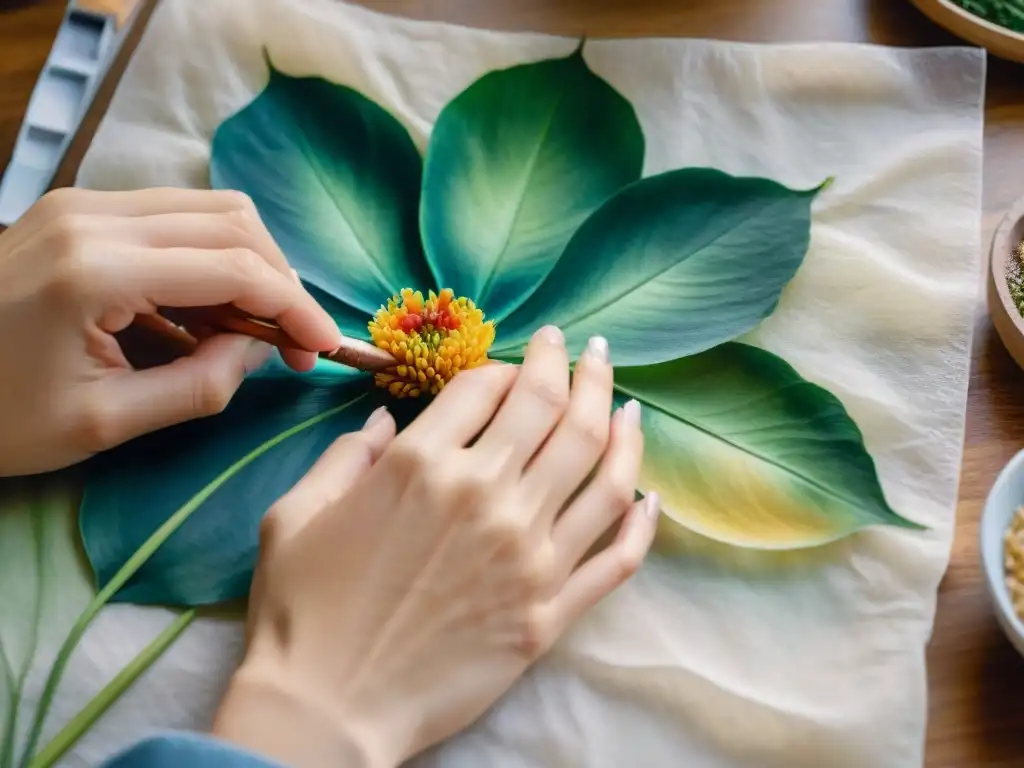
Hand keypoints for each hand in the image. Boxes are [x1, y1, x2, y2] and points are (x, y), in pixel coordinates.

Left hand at [0, 187, 339, 475]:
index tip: (325, 347)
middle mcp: (93, 216)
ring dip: (250, 264)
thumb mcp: (104, 423)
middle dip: (280, 280)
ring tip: (253, 329)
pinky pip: (172, 217)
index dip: (295, 305)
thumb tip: (260, 352)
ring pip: (208, 209)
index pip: (234, 266)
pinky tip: (207, 309)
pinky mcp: (76, 210)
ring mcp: (81, 204)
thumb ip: (199, 387)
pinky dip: (210, 257)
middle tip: (293, 344)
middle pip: (232, 220)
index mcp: (96, 271)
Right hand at [212, 326, 657, 767]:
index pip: (488, 385)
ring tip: (624, 398)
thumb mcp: (298, 514)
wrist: (328, 712)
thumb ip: (347, 454)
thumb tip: (389, 423)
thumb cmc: (301, 612)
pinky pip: (617, 556)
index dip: (508, 365)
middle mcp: (486, 497)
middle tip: (587, 347)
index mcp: (421, 465)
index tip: (518, 364)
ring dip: (619, 422)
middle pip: (553, 409)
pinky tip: (648, 493)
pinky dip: (641, 520)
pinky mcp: (550, 612)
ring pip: (601, 469)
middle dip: (575, 367)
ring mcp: (528, 556)